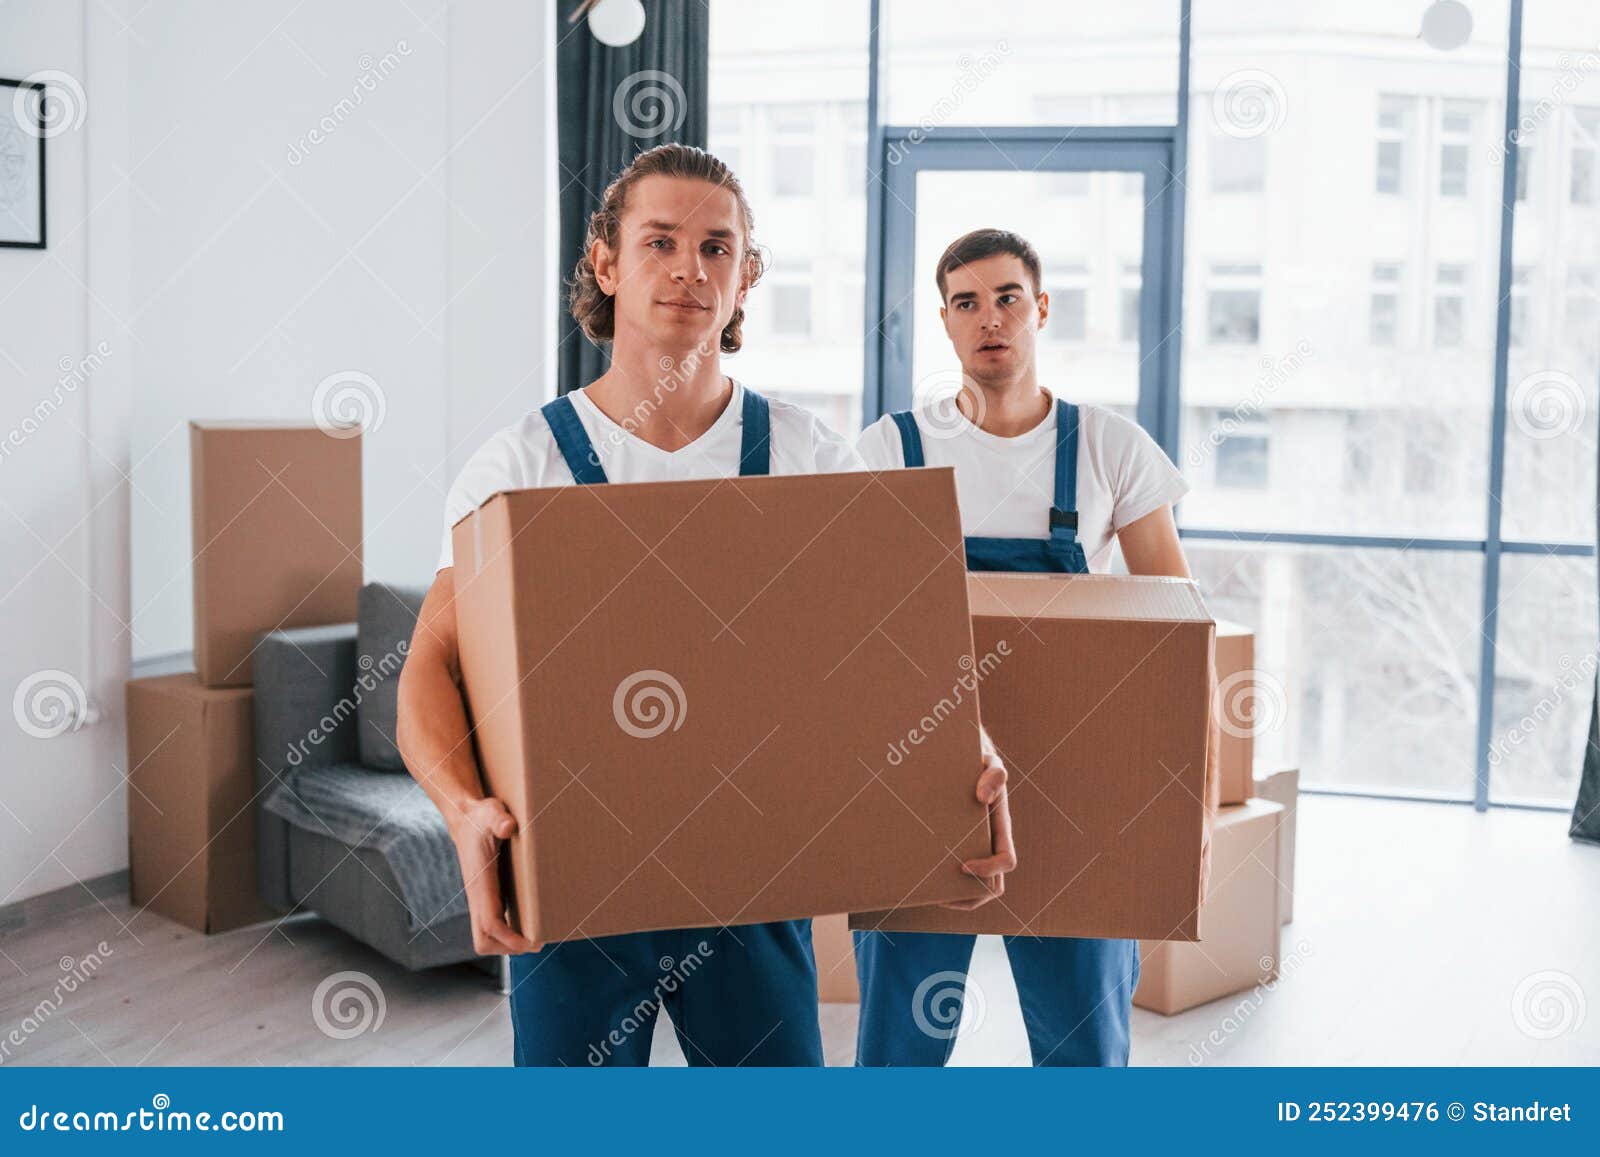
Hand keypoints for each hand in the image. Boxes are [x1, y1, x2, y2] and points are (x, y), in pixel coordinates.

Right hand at [447, 796, 542, 955]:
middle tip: (536, 943)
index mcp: (480, 884)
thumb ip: (499, 819)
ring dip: (507, 944)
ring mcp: (478, 900)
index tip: (533, 943)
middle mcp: (477, 897)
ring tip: (534, 938)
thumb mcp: (491, 813)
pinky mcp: (483, 898)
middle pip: (484, 940)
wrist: (465, 820)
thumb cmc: (481, 818)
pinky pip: (491, 926)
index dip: (511, 939)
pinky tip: (527, 924)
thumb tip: (508, 827)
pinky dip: (507, 933)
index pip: (490, 924)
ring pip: (485, 937)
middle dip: (508, 948)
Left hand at [941, 741, 1016, 910]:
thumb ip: (994, 775)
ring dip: (957, 897)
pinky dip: (943, 884)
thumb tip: (982, 797)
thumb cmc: (979, 763)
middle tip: (943, 894)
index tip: (962, 866)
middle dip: (972, 896)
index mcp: (1001, 830)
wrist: (961, 758)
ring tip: (931, 894)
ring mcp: (974, 848)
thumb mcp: (990, 763)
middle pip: (994, 886)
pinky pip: (955, 875)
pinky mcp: (956, 847)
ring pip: (974, 887)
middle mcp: (990, 844)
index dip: (988, 870)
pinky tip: (923, 878)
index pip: (1006, 861)